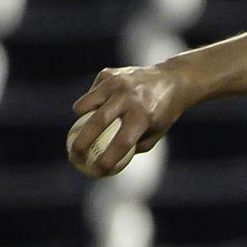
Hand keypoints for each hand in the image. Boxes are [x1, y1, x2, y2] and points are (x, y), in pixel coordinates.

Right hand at [67, 62, 195, 176]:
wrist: (172, 79)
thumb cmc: (163, 113)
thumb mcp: (156, 132)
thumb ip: (134, 147)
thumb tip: (108, 163)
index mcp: (144, 115)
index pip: (121, 142)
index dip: (107, 159)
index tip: (96, 171)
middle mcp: (129, 97)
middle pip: (97, 123)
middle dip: (81, 143)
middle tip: (74, 157)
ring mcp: (116, 83)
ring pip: (85, 105)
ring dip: (80, 121)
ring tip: (81, 131)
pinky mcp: (108, 74)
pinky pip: (91, 94)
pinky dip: (90, 104)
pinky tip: (98, 108)